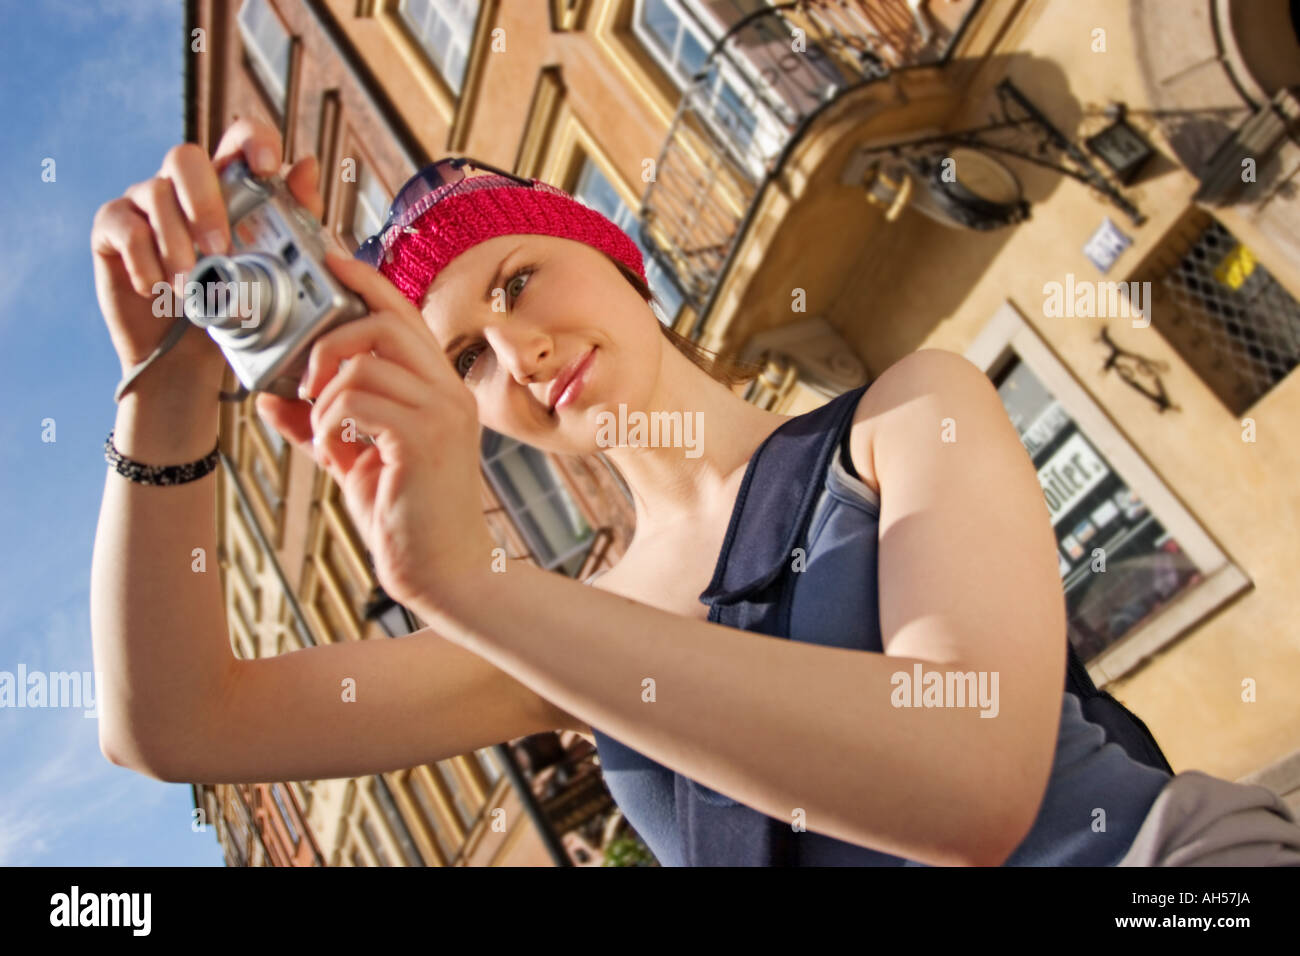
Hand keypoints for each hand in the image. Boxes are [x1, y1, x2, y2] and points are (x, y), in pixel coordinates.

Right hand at [90, 118, 323, 396]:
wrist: (186, 356)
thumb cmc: (231, 304)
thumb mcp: (272, 267)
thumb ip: (294, 218)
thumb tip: (306, 164)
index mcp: (227, 185)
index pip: (238, 138)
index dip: (252, 140)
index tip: (266, 167)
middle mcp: (182, 185)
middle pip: (185, 157)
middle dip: (205, 203)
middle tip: (221, 251)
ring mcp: (143, 202)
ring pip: (154, 194)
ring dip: (176, 244)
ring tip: (191, 289)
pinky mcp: (111, 228)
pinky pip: (123, 226)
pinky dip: (144, 260)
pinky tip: (157, 288)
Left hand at [255, 252, 496, 613]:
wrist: (445, 572)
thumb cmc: (407, 517)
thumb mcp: (354, 460)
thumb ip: (319, 423)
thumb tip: (268, 397)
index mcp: (440, 388)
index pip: (404, 313)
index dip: (365, 282)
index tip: (329, 261)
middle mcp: (449, 392)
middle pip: (384, 322)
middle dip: (331, 340)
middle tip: (308, 382)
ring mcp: (443, 413)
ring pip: (363, 364)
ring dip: (324, 399)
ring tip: (324, 437)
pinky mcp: (425, 438)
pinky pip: (357, 402)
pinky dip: (328, 425)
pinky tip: (333, 455)